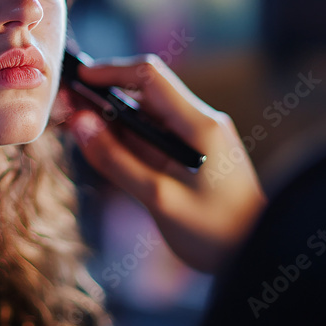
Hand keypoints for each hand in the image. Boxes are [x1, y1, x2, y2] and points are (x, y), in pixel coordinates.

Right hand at [63, 54, 266, 272]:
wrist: (260, 254)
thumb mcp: (159, 199)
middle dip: (102, 97)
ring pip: (145, 115)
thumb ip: (116, 160)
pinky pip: (152, 137)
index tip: (74, 81)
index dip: (109, 72)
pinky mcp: (192, 154)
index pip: (149, 75)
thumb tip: (80, 122)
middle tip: (65, 112)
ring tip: (75, 130)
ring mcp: (197, 137)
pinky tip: (101, 148)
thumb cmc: (217, 233)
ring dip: (110, 120)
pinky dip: (125, 139)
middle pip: (144, 93)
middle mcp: (200, 121)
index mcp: (200, 124)